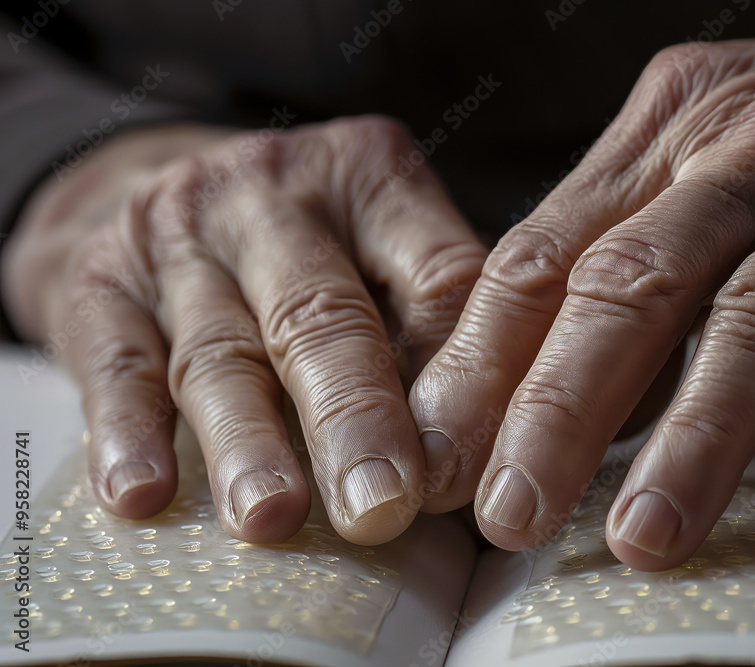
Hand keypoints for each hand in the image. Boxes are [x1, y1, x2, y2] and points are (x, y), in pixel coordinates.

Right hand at [2, 117, 485, 544]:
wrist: (165, 194)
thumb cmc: (311, 249)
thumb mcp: (384, 253)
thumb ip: (432, 332)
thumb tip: (466, 459)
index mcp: (373, 180)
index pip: (435, 273)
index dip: (456, 378)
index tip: (459, 472)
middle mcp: (274, 195)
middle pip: (320, 314)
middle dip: (351, 418)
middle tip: (378, 509)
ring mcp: (180, 233)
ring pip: (220, 350)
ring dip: (247, 442)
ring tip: (271, 516)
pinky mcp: (102, 279)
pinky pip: (117, 361)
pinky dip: (130, 432)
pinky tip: (145, 492)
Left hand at [410, 0, 754, 569]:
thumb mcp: (696, 156)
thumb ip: (621, 258)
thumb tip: (546, 395)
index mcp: (660, 133)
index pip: (542, 256)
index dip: (479, 364)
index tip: (439, 461)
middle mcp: (742, 156)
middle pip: (627, 286)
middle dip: (557, 412)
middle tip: (510, 516)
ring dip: (694, 441)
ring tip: (643, 539)